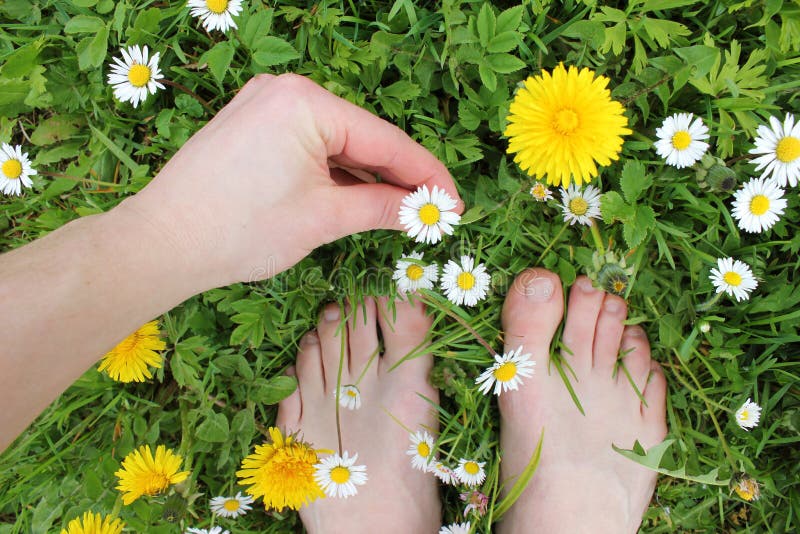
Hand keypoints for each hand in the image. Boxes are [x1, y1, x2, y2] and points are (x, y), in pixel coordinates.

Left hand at [119, 73, 461, 289]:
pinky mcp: (252, 127)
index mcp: (306, 101)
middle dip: (398, 178)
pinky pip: (309, 147)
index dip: (426, 176)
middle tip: (433, 213)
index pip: (386, 140)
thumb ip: (382, 208)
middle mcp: (285, 91)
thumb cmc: (239, 230)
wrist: (162, 244)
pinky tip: (359, 198)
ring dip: (368, 178)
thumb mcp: (324, 218)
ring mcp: (265, 106)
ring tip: (402, 212)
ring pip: (336, 144)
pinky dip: (335, 173)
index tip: (454, 205)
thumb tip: (426, 211)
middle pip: (363, 137)